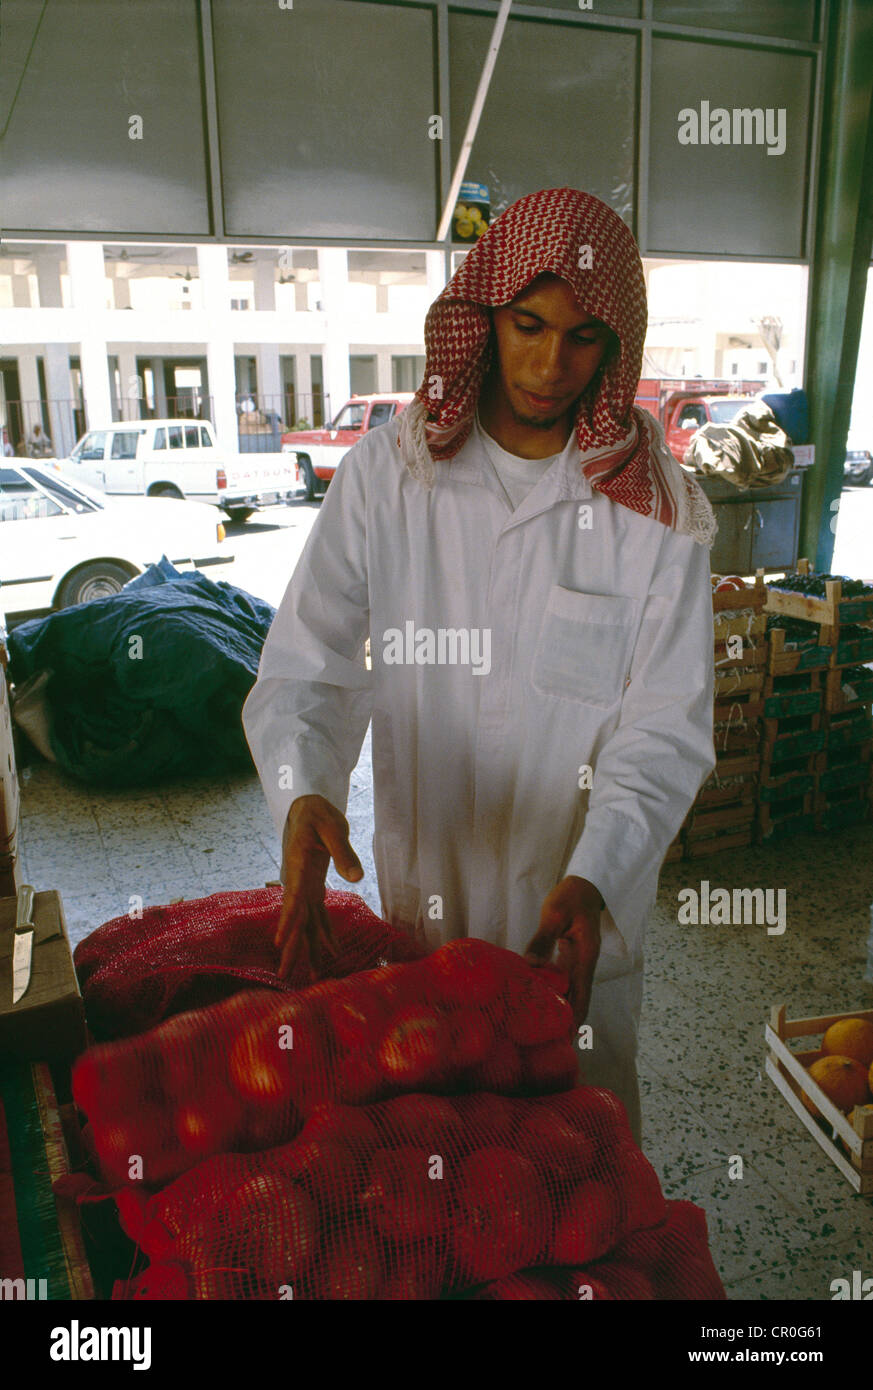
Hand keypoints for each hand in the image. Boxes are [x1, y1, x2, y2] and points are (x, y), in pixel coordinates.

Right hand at [275, 795, 363, 979]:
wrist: (306, 808)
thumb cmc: (319, 814)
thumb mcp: (333, 827)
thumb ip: (343, 852)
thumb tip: (357, 877)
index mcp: (298, 867)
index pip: (292, 898)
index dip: (287, 922)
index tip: (281, 942)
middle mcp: (296, 882)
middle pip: (293, 919)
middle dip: (290, 947)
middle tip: (284, 974)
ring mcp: (303, 887)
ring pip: (303, 923)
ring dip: (305, 948)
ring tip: (306, 975)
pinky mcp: (312, 888)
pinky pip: (317, 916)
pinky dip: (324, 933)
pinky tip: (332, 952)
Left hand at [524, 876, 602, 1025]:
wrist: (584, 886)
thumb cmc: (571, 898)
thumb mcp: (555, 915)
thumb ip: (543, 940)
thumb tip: (530, 964)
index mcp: (585, 956)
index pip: (582, 993)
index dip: (576, 1016)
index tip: (569, 1037)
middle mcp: (584, 963)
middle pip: (579, 998)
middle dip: (570, 1020)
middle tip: (555, 1043)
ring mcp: (578, 961)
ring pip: (572, 991)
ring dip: (564, 1009)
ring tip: (549, 1030)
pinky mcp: (570, 957)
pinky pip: (565, 980)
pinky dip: (557, 993)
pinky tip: (544, 1001)